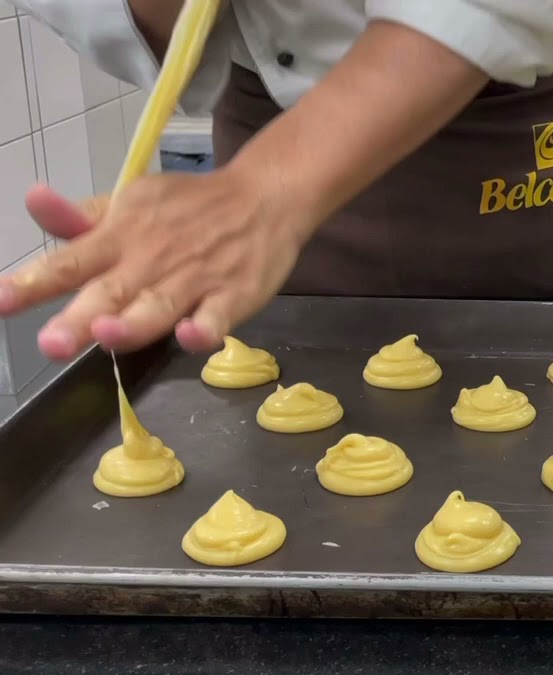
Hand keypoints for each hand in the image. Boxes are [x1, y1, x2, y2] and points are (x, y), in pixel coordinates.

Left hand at [0, 168, 307, 360]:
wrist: (265, 197)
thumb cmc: (189, 208)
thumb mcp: (133, 201)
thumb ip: (82, 217)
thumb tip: (33, 200)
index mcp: (121, 236)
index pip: (70, 261)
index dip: (32, 282)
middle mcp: (151, 259)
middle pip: (111, 292)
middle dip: (79, 319)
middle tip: (51, 344)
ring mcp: (195, 279)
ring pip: (161, 306)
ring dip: (136, 323)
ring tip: (108, 335)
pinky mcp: (234, 296)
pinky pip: (218, 317)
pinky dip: (205, 329)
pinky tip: (192, 336)